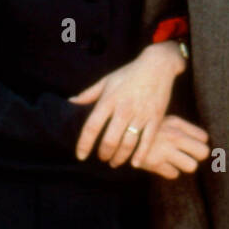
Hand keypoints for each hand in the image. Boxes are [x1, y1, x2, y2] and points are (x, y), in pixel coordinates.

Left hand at [72, 41, 184, 165]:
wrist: (157, 65)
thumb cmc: (129, 73)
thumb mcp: (106, 81)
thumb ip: (88, 94)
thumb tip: (71, 102)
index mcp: (109, 100)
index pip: (92, 127)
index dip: (84, 144)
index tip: (81, 156)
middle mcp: (124, 109)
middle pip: (110, 140)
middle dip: (103, 154)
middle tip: (102, 158)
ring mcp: (141, 114)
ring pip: (128, 144)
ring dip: (119, 158)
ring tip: (114, 162)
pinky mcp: (156, 118)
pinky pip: (147, 141)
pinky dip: (141, 155)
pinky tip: (135, 164)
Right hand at [138, 115, 209, 179]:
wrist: (118, 134)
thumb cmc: (144, 128)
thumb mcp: (163, 121)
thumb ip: (183, 129)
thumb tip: (204, 141)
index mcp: (176, 124)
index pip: (203, 138)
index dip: (198, 144)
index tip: (191, 146)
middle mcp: (173, 136)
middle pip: (204, 152)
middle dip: (197, 156)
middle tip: (187, 156)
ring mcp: (165, 149)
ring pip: (191, 166)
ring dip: (184, 166)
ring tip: (173, 161)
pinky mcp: (155, 163)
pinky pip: (174, 174)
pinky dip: (169, 171)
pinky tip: (160, 165)